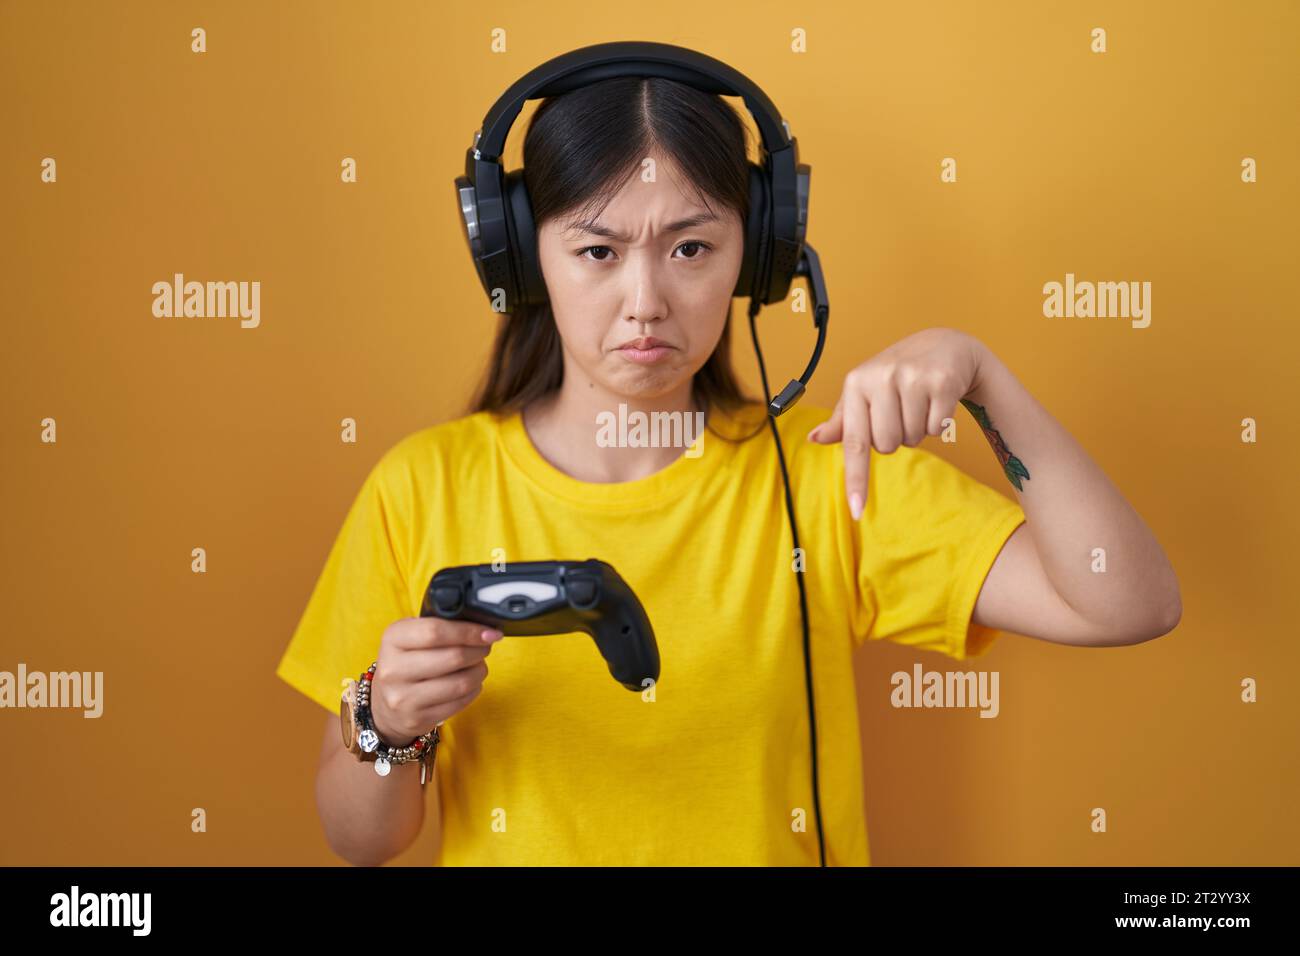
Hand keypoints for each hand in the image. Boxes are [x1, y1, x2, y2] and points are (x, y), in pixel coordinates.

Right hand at [369, 618, 504, 746]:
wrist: (384, 705)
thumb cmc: (406, 662)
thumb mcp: (411, 637)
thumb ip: (440, 626)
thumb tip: (482, 627)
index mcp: (392, 639)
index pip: (436, 631)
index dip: (469, 631)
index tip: (489, 632)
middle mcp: (393, 669)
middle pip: (453, 657)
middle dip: (479, 650)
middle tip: (485, 647)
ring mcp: (403, 698)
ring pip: (460, 683)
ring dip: (479, 671)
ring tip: (479, 665)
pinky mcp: (416, 718)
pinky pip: (459, 702)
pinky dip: (473, 690)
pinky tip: (471, 683)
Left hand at [806, 327, 987, 518]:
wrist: (943, 345)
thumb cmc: (896, 374)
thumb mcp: (865, 391)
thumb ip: (843, 420)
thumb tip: (814, 438)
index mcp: (855, 383)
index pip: (854, 442)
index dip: (855, 479)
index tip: (856, 511)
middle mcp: (881, 378)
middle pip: (886, 446)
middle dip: (895, 437)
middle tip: (900, 411)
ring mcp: (912, 378)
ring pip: (913, 440)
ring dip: (917, 430)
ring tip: (918, 403)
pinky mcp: (941, 382)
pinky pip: (936, 429)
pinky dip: (938, 423)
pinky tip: (936, 400)